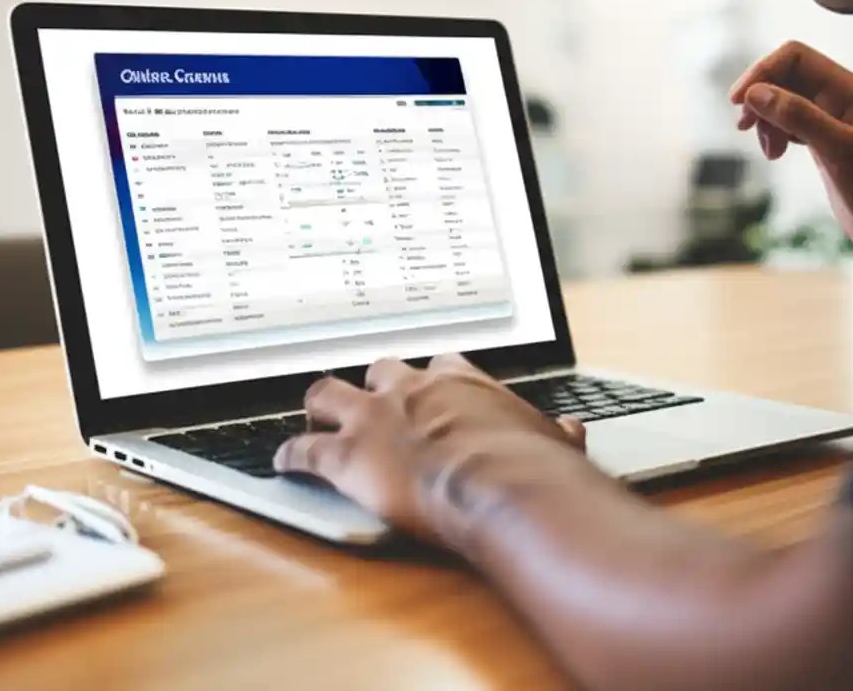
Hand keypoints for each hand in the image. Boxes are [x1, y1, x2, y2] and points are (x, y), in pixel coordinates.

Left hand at [273, 355, 594, 544]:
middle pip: (377, 369)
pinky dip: (289, 457)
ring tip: (312, 418)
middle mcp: (411, 389)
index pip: (439, 365)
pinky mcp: (346, 457)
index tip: (433, 390)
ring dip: (318, 408)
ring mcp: (373, 420)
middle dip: (371, 386)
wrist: (500, 488)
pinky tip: (282, 463)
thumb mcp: (553, 442)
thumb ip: (553, 433)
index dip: (432, 380)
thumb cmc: (532, 467)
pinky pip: (303, 450)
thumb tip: (570, 432)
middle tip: (369, 404)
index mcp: (460, 381)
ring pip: (325, 393)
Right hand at [730, 42, 852, 300]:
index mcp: (850, 91)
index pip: (796, 58)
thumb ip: (799, 117)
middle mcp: (841, 101)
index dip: (762, 72)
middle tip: (745, 129)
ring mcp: (835, 125)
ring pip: (787, 103)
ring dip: (767, 120)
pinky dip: (777, 134)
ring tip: (769, 153)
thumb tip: (756, 93)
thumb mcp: (841, 150)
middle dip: (761, 97)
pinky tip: (776, 154)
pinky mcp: (828, 148)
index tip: (738, 102)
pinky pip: (794, 127)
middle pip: (787, 78)